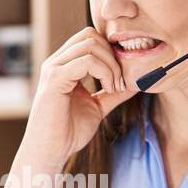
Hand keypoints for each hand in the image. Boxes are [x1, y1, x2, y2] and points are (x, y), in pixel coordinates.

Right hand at [18, 27, 139, 169]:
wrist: (51, 152)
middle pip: (91, 35)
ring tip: (115, 87)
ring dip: (111, 65)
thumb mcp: (97, 107)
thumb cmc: (68, 132)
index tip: (122, 76)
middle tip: (121, 81)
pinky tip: (109, 89)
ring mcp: (54, 69)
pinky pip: (86, 61)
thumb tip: (136, 81)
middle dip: (113, 55)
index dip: (111, 51)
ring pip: (90, 44)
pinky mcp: (54, 79)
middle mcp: (56, 62)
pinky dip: (105, 72)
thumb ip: (113, 92)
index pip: (90, 39)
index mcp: (64, 66)